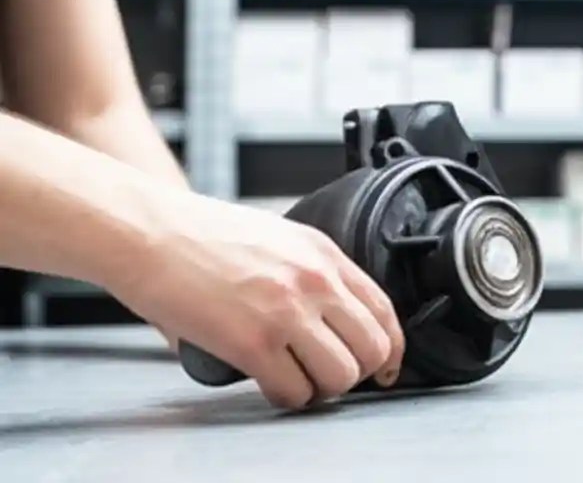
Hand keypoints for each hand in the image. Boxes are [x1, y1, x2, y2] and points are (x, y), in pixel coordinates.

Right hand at [107, 193, 405, 410]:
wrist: (146, 230)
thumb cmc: (198, 234)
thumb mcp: (275, 237)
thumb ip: (306, 270)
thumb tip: (323, 314)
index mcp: (323, 253)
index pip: (383, 309)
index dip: (390, 348)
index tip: (384, 367)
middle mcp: (314, 280)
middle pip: (372, 348)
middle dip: (356, 372)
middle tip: (329, 376)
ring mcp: (286, 311)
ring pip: (341, 376)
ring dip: (322, 389)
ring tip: (297, 380)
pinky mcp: (252, 341)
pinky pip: (294, 390)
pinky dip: (287, 397)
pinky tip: (272, 386)